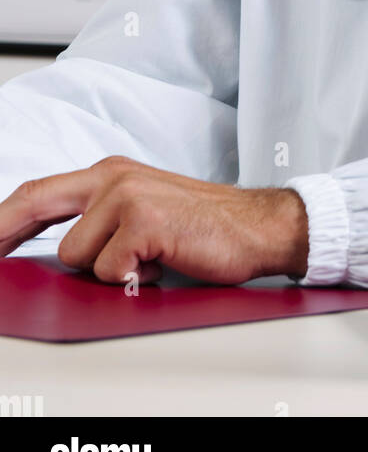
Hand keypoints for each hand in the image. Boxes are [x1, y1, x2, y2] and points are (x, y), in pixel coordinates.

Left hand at [0, 157, 308, 284]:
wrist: (257, 226)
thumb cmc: (203, 225)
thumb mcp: (143, 210)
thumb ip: (101, 221)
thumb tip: (58, 252)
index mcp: (110, 173)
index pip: (37, 192)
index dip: (2, 219)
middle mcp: (113, 177)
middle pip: (36, 206)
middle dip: (7, 235)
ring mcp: (127, 195)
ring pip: (75, 256)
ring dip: (107, 271)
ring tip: (146, 259)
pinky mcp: (144, 220)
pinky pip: (110, 270)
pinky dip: (134, 278)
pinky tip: (162, 261)